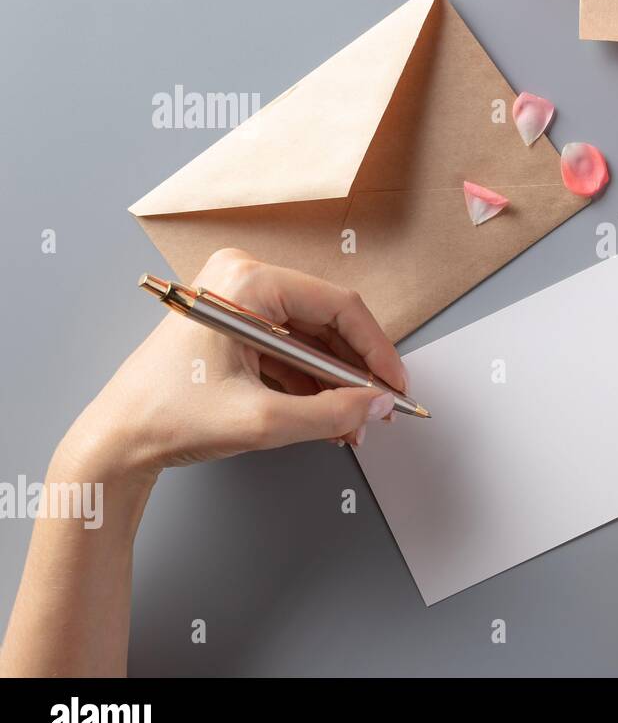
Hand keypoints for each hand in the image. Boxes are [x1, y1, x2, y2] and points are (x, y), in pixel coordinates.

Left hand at [56, 248, 407, 482]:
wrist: (116, 442)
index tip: (395, 385)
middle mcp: (243, 280)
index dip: (377, 350)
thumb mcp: (263, 421)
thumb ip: (332, 413)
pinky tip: (329, 415)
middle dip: (356, 371)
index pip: (338, 306)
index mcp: (246, 282)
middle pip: (328, 321)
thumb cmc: (167, 417)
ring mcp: (238, 301)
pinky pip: (291, 349)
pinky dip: (312, 383)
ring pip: (312, 338)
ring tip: (354, 423)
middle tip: (381, 408)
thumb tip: (377, 404)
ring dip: (337, 383)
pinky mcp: (235, 326)